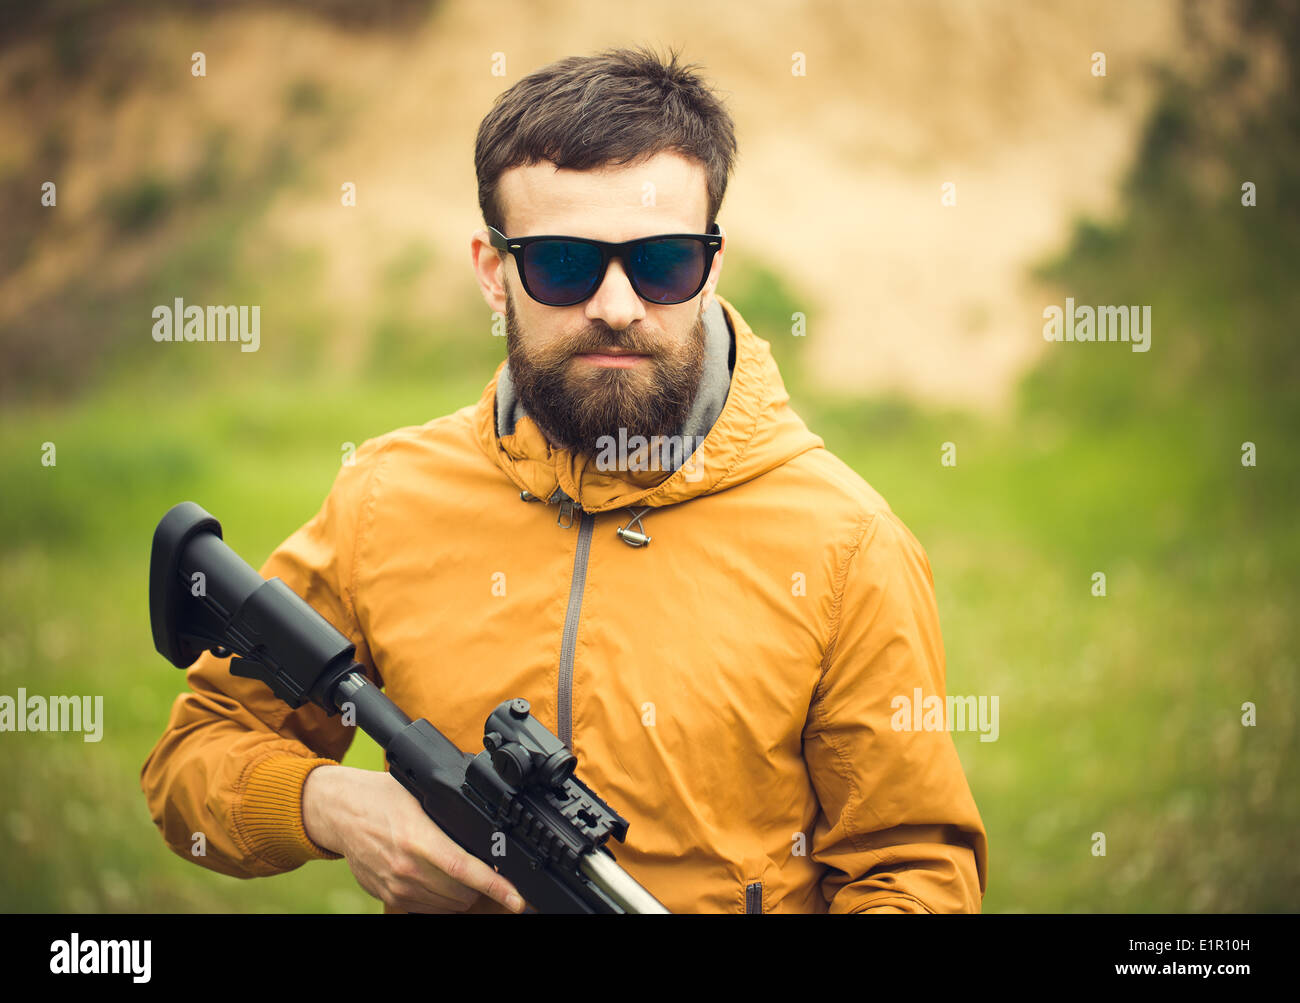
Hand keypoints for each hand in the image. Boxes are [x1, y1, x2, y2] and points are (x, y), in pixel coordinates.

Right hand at [302, 764, 526, 913]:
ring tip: (462, 871)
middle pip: (462, 893)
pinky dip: (442, 899)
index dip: (496, 886)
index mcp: (418, 839)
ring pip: (448, 906)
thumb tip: (489, 828)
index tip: (516, 899)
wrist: (340, 812)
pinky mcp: (389, 896)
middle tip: (487, 867)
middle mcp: (407, 868)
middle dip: (482, 884)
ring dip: (463, 894)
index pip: (465, 869)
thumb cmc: (381, 798)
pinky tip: (440, 878)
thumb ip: (452, 814)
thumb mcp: (421, 795)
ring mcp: (397, 887)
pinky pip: (428, 909)